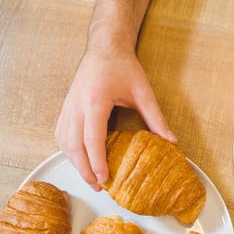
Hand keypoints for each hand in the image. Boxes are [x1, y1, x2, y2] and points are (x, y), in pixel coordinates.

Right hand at [55, 45, 176, 187]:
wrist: (104, 47)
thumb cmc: (123, 67)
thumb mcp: (144, 92)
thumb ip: (156, 119)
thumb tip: (172, 142)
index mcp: (96, 100)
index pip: (92, 137)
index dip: (96, 161)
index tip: (104, 178)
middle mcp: (77, 105)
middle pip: (74, 145)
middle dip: (84, 169)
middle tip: (99, 187)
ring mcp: (68, 106)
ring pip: (65, 142)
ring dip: (75, 162)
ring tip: (90, 179)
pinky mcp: (65, 107)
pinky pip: (61, 134)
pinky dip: (68, 151)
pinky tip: (78, 160)